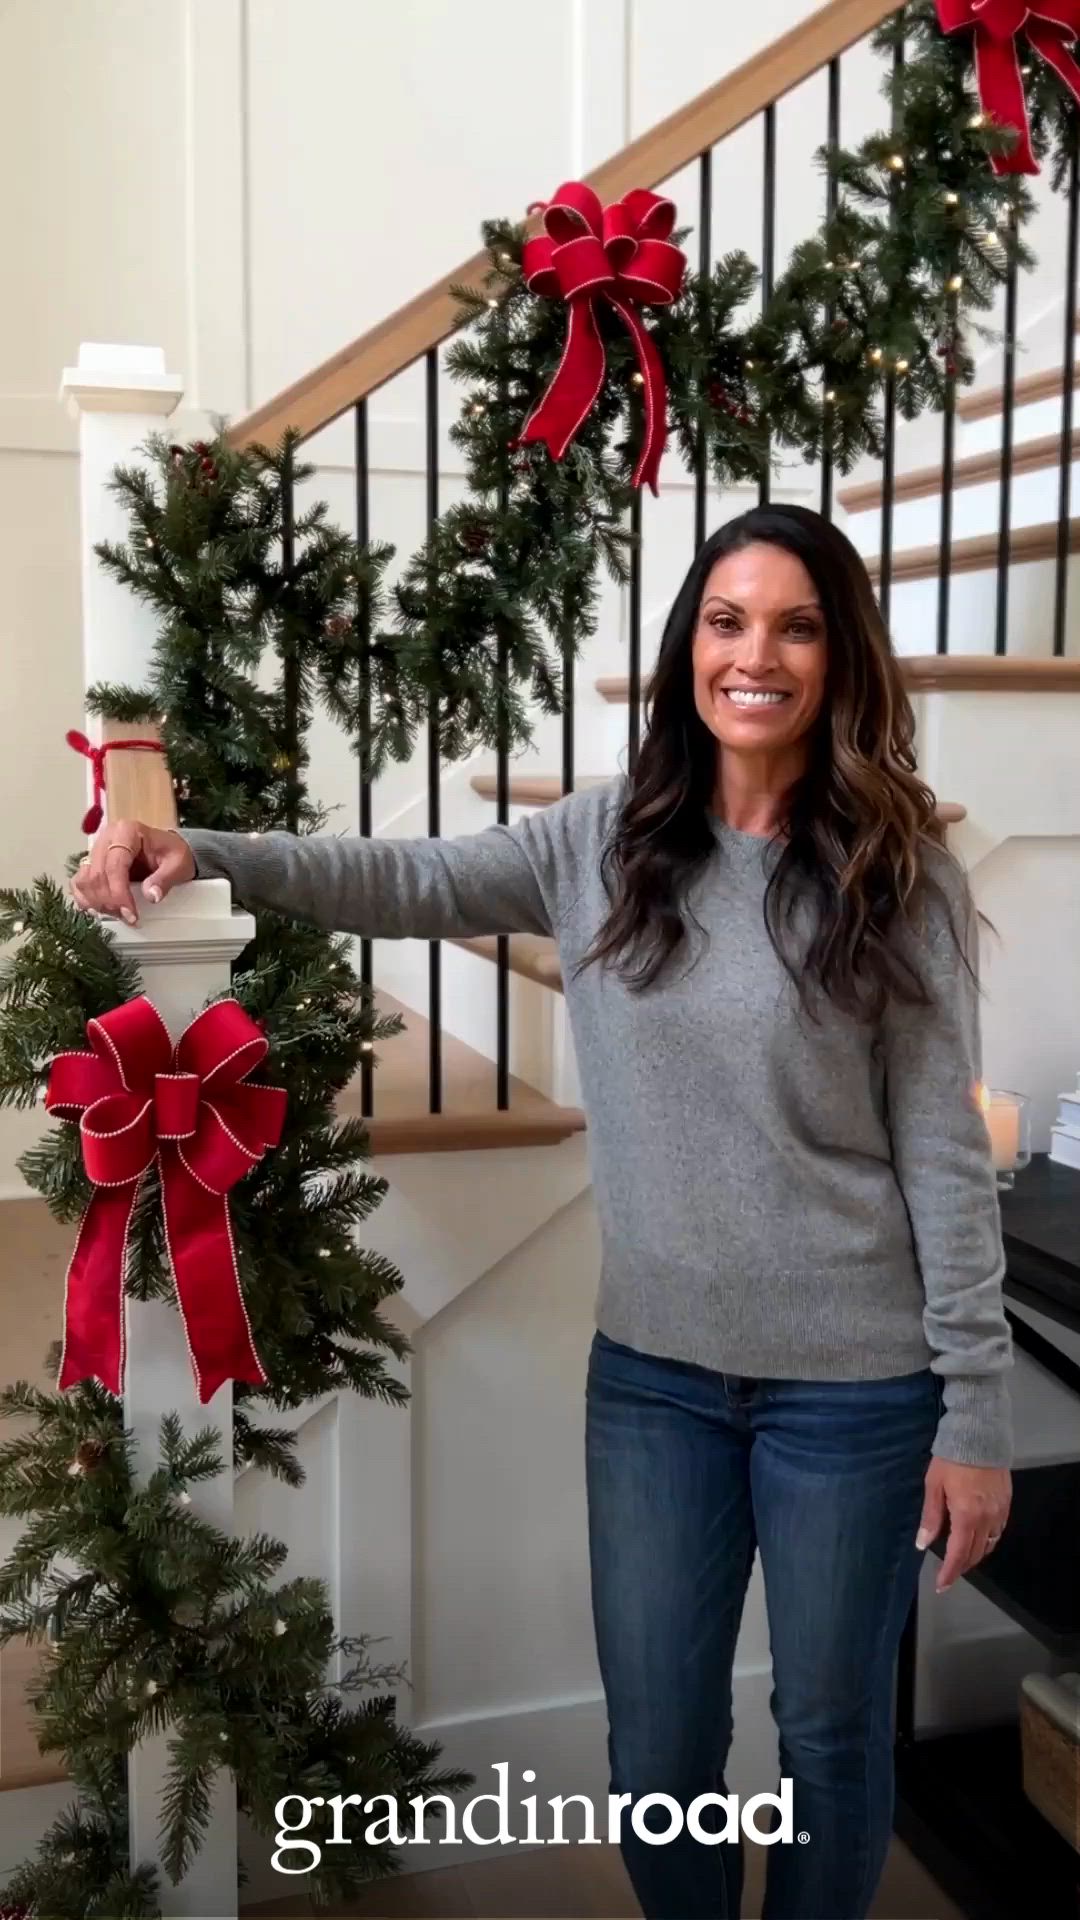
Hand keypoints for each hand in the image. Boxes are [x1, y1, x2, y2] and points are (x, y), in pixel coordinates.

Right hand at [71, 820, 195, 926]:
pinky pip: (79, 884)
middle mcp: (106, 838)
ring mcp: (96, 850)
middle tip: (128, 917)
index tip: (131, 913)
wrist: (167, 850)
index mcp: (127, 831)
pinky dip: (87, 900)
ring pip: (84, 880)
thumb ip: (165, 879)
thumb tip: (150, 896)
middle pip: (96, 874)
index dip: (119, 892)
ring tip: (119, 914)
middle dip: (110, 902)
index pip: (114, 864)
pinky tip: (103, 910)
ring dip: (98, 902)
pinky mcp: (91, 864)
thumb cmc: (172, 853)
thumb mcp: (178, 864)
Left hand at [916, 1458, 1011, 1592]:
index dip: (950, 1573)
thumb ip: (930, 1517)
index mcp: (966, 1516)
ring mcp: (1000, 1512)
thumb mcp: (933, 1486)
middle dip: (961, 1567)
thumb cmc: (950, 1459)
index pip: (958, 1554)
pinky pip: (998, 1531)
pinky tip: (977, 1538)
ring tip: (961, 1558)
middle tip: (948, 1574)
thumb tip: (923, 1544)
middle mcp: (986, 1519)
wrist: (979, 1434)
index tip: (941, 1586)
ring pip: (989, 1545)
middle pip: (975, 1554)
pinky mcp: (1007, 1503)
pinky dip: (987, 1540)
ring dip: (975, 1555)